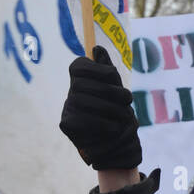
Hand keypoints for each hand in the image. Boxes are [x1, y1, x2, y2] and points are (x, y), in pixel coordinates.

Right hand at [59, 45, 141, 170]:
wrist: (114, 145)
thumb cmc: (115, 112)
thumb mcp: (115, 89)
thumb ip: (107, 70)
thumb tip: (96, 48)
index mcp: (80, 80)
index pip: (78, 66)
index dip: (96, 68)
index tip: (113, 76)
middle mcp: (70, 92)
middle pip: (82, 84)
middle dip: (109, 90)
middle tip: (127, 99)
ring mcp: (66, 107)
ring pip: (82, 101)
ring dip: (109, 108)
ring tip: (124, 114)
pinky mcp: (66, 124)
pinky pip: (82, 119)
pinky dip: (102, 123)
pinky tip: (113, 127)